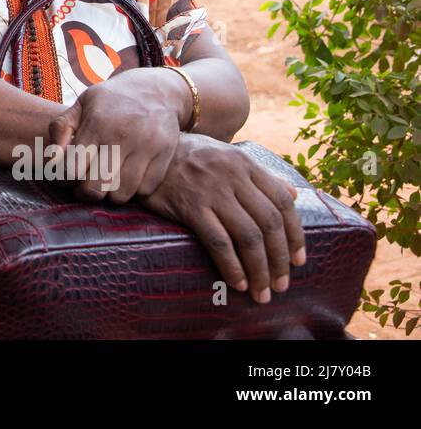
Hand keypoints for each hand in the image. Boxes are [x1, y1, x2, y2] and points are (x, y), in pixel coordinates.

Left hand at [49, 67, 187, 202]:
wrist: (157, 90)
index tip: (69, 175)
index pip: (72, 169)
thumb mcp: (82, 104)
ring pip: (121, 194)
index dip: (66, 178)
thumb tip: (51, 159)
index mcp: (97, 123)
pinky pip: (145, 190)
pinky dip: (134, 190)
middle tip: (86, 185)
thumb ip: (60, 128)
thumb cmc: (111, 100)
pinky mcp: (165, 155)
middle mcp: (122, 136)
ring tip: (107, 181)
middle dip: (86, 192)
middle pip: (96, 188)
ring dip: (110, 194)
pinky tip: (127, 177)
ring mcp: (146, 147)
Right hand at [138, 133, 306, 302]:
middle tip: (282, 285)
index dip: (295, 235)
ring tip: (262, 292)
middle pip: (269, 223)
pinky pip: (218, 241)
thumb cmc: (188, 156)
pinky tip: (238, 282)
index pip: (283, 202)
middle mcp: (233, 176)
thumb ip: (260, 175)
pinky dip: (232, 266)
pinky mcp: (189, 206)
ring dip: (259, 270)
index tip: (299, 260)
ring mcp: (212, 191)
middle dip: (280, 259)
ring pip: (248, 236)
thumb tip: (293, 195)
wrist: (144, 150)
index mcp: (245, 164)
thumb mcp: (227, 156)